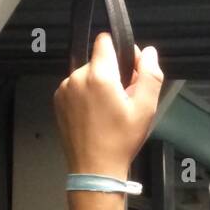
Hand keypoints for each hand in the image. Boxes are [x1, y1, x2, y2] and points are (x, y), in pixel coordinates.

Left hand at [55, 33, 163, 178]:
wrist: (94, 169)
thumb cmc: (121, 141)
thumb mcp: (145, 109)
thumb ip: (150, 76)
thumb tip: (149, 53)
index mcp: (99, 75)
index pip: (105, 40)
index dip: (122, 52)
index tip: (131, 72)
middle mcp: (77, 76)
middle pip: (98, 60)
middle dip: (113, 73)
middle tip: (123, 100)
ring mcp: (65, 88)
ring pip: (87, 74)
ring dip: (99, 85)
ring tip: (109, 112)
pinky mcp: (58, 100)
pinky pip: (76, 87)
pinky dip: (86, 96)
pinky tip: (95, 116)